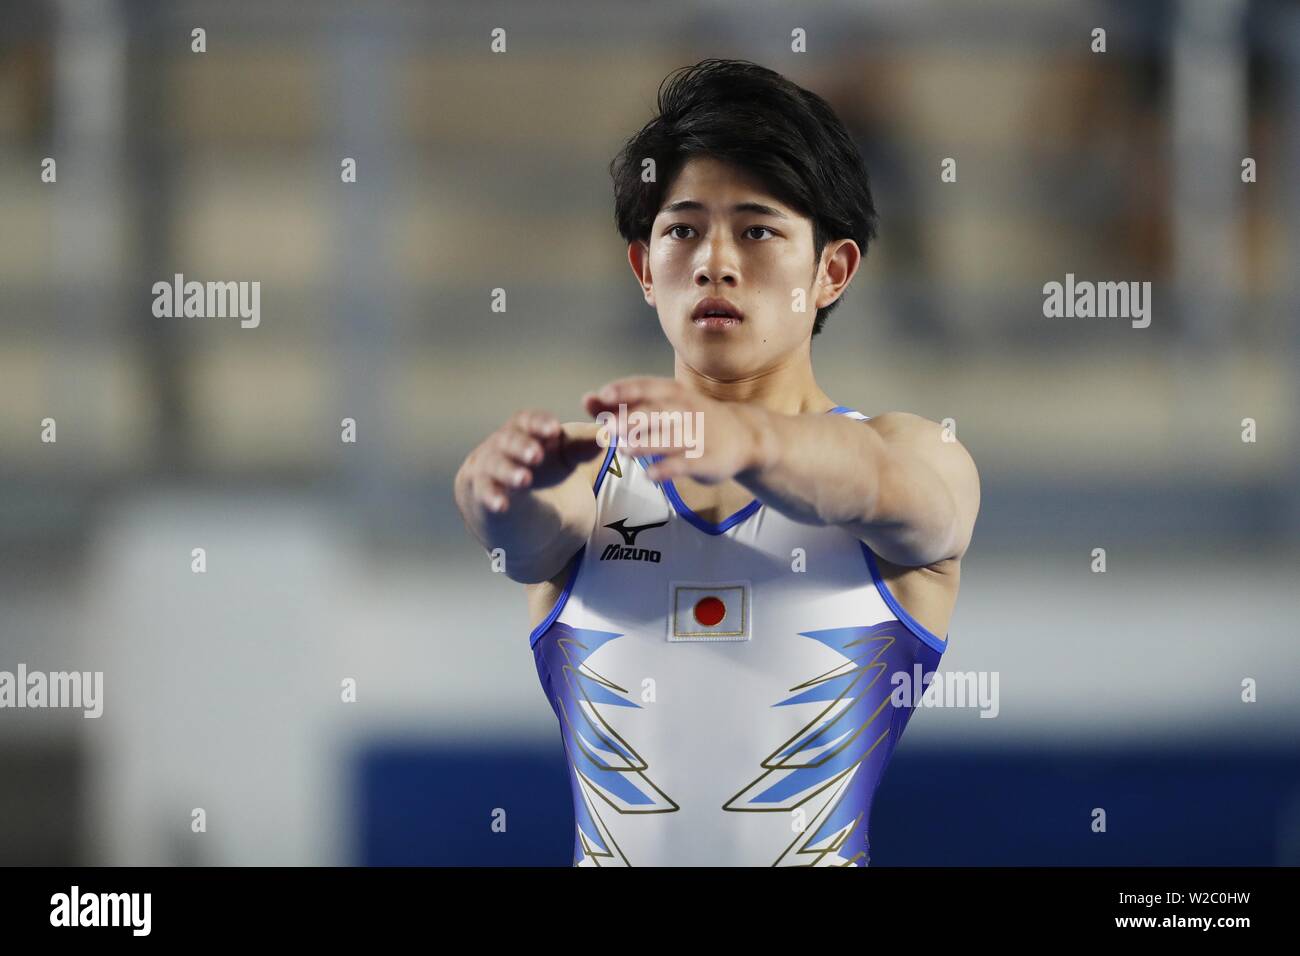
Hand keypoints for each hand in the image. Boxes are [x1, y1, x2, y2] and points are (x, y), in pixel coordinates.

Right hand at [464, 410, 602, 512]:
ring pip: (494, 466)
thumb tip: (606, 435)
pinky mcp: (482, 494)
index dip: (540, 424)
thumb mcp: (566, 457)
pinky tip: (502, 505)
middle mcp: (502, 445)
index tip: (554, 430)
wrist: (517, 504)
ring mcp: (489, 469)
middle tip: (537, 455)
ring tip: (524, 480)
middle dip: (522, 447)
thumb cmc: (544, 470)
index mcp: (524, 429)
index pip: (528, 420)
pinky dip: (492, 498)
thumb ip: (584, 446)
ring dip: (509, 472)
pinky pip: (484, 494)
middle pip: (508, 441)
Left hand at [581, 376, 762, 484]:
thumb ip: (622, 404)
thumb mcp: (661, 405)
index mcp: (672, 393)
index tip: (602, 395)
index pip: (646, 387)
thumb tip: (587, 400)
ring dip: (645, 444)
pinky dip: (667, 469)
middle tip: (607, 429)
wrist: (743, 435)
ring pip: (668, 439)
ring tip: (623, 451)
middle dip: (631, 420)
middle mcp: (684, 411)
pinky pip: (685, 465)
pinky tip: (650, 476)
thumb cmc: (690, 418)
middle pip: (656, 412)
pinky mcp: (706, 460)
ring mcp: (696, 436)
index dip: (624, 390)